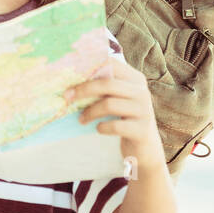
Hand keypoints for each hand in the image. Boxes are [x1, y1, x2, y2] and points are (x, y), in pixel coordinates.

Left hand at [68, 58, 166, 177]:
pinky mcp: (141, 130)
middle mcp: (142, 91)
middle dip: (84, 90)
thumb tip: (73, 79)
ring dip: (90, 112)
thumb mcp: (119, 99)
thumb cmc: (125, 119)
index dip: (90, 67)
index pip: (112, 64)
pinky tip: (98, 129)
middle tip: (68, 97)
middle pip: (107, 84)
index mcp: (135, 79)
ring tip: (81, 119)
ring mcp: (144, 110)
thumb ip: (105, 87)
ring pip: (109, 104)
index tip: (71, 74)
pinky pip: (115, 126)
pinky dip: (102, 127)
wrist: (145, 149)